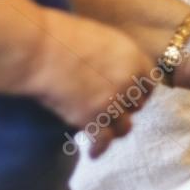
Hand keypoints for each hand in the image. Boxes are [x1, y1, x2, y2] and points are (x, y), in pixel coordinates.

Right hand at [26, 8, 158, 157]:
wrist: (39, 48)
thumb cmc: (61, 36)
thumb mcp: (99, 37)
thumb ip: (113, 55)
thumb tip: (110, 67)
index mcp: (133, 56)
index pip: (150, 81)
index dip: (140, 89)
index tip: (131, 94)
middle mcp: (128, 80)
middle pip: (138, 105)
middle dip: (127, 108)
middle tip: (113, 110)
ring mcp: (112, 101)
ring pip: (125, 127)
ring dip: (115, 129)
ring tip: (105, 130)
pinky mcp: (92, 118)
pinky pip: (103, 141)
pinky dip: (98, 149)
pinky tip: (93, 152)